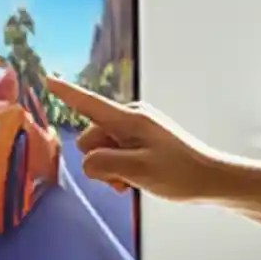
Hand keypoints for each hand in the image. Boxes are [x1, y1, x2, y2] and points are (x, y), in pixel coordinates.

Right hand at [45, 78, 222, 200]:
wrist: (212, 179)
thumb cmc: (181, 173)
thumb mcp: (138, 171)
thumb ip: (104, 164)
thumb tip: (87, 162)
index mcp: (131, 119)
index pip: (90, 103)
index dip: (66, 93)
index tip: (48, 78)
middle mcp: (132, 118)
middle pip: (91, 138)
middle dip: (99, 162)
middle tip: (124, 179)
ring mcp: (137, 129)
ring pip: (102, 150)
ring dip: (111, 169)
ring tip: (134, 181)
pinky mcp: (142, 141)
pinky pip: (116, 154)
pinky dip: (120, 169)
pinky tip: (135, 181)